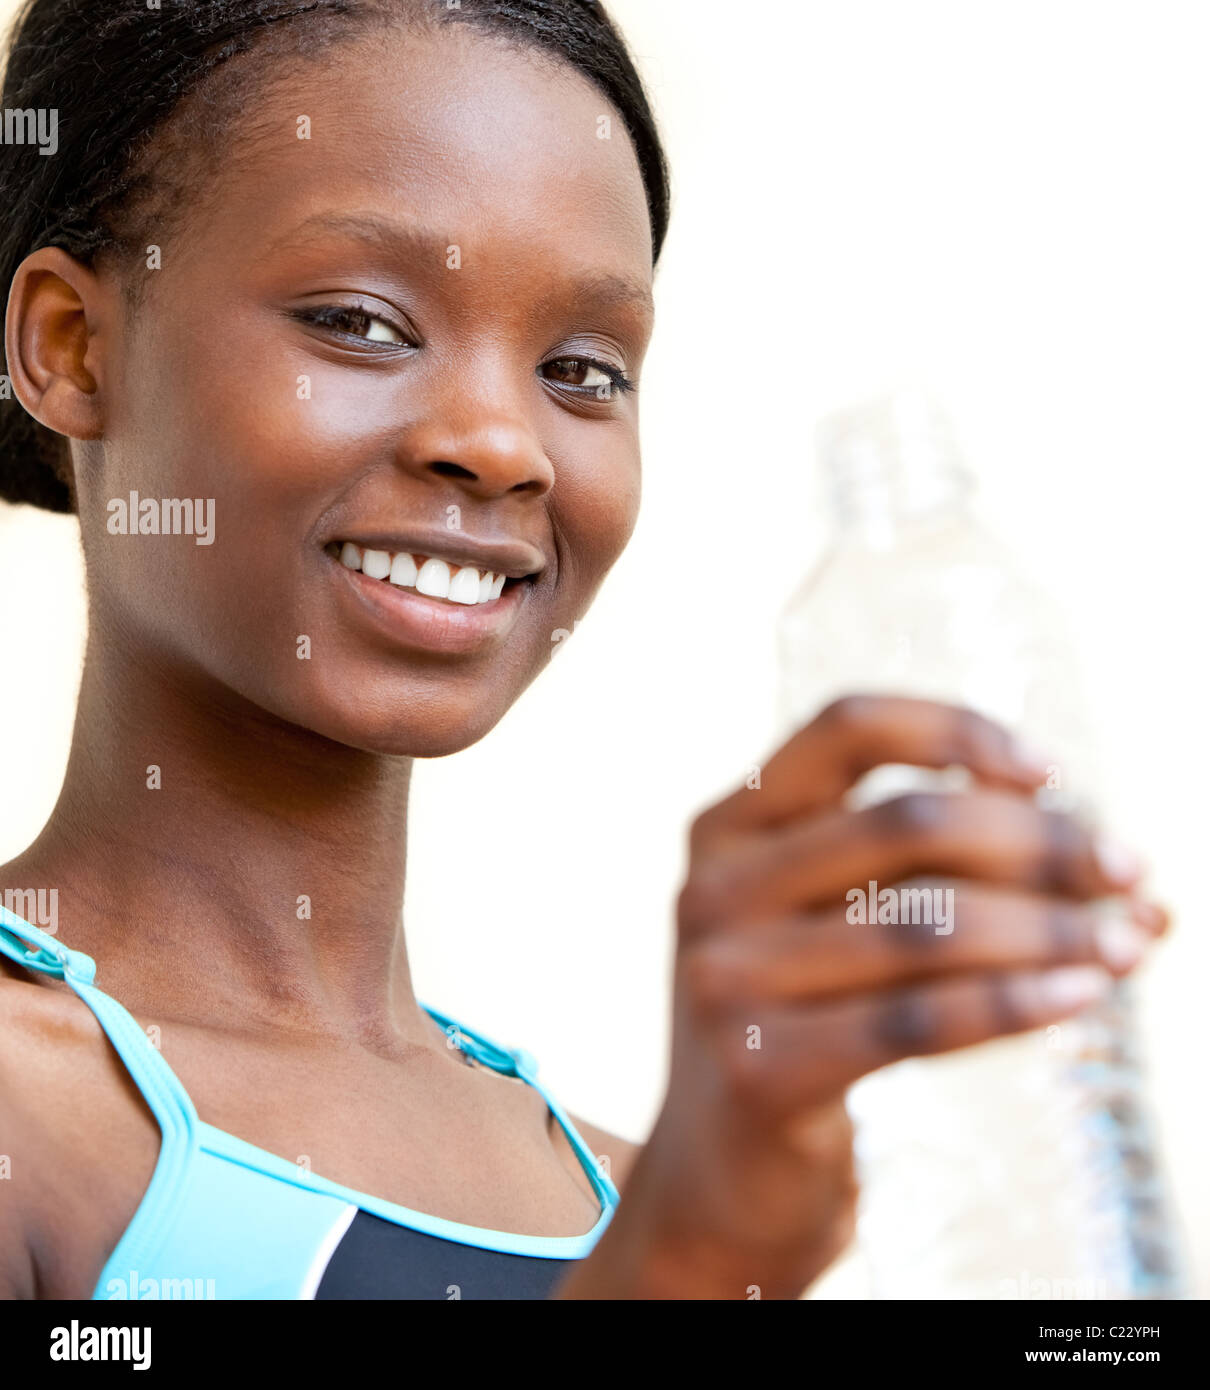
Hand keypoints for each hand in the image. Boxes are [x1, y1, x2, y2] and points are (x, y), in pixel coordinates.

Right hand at [558, 695, 1166, 1299]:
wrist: (721, 1171)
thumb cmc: (807, 1022)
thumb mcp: (841, 923)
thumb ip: (940, 875)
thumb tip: (1119, 872)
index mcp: (728, 824)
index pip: (846, 727)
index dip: (955, 731)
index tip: (1051, 774)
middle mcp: (712, 888)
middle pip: (907, 822)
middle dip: (1038, 841)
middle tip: (1127, 871)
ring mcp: (725, 980)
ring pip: (927, 926)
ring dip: (1051, 928)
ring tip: (1128, 941)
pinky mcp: (760, 1071)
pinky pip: (919, 1020)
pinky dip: (1015, 1003)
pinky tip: (1080, 994)